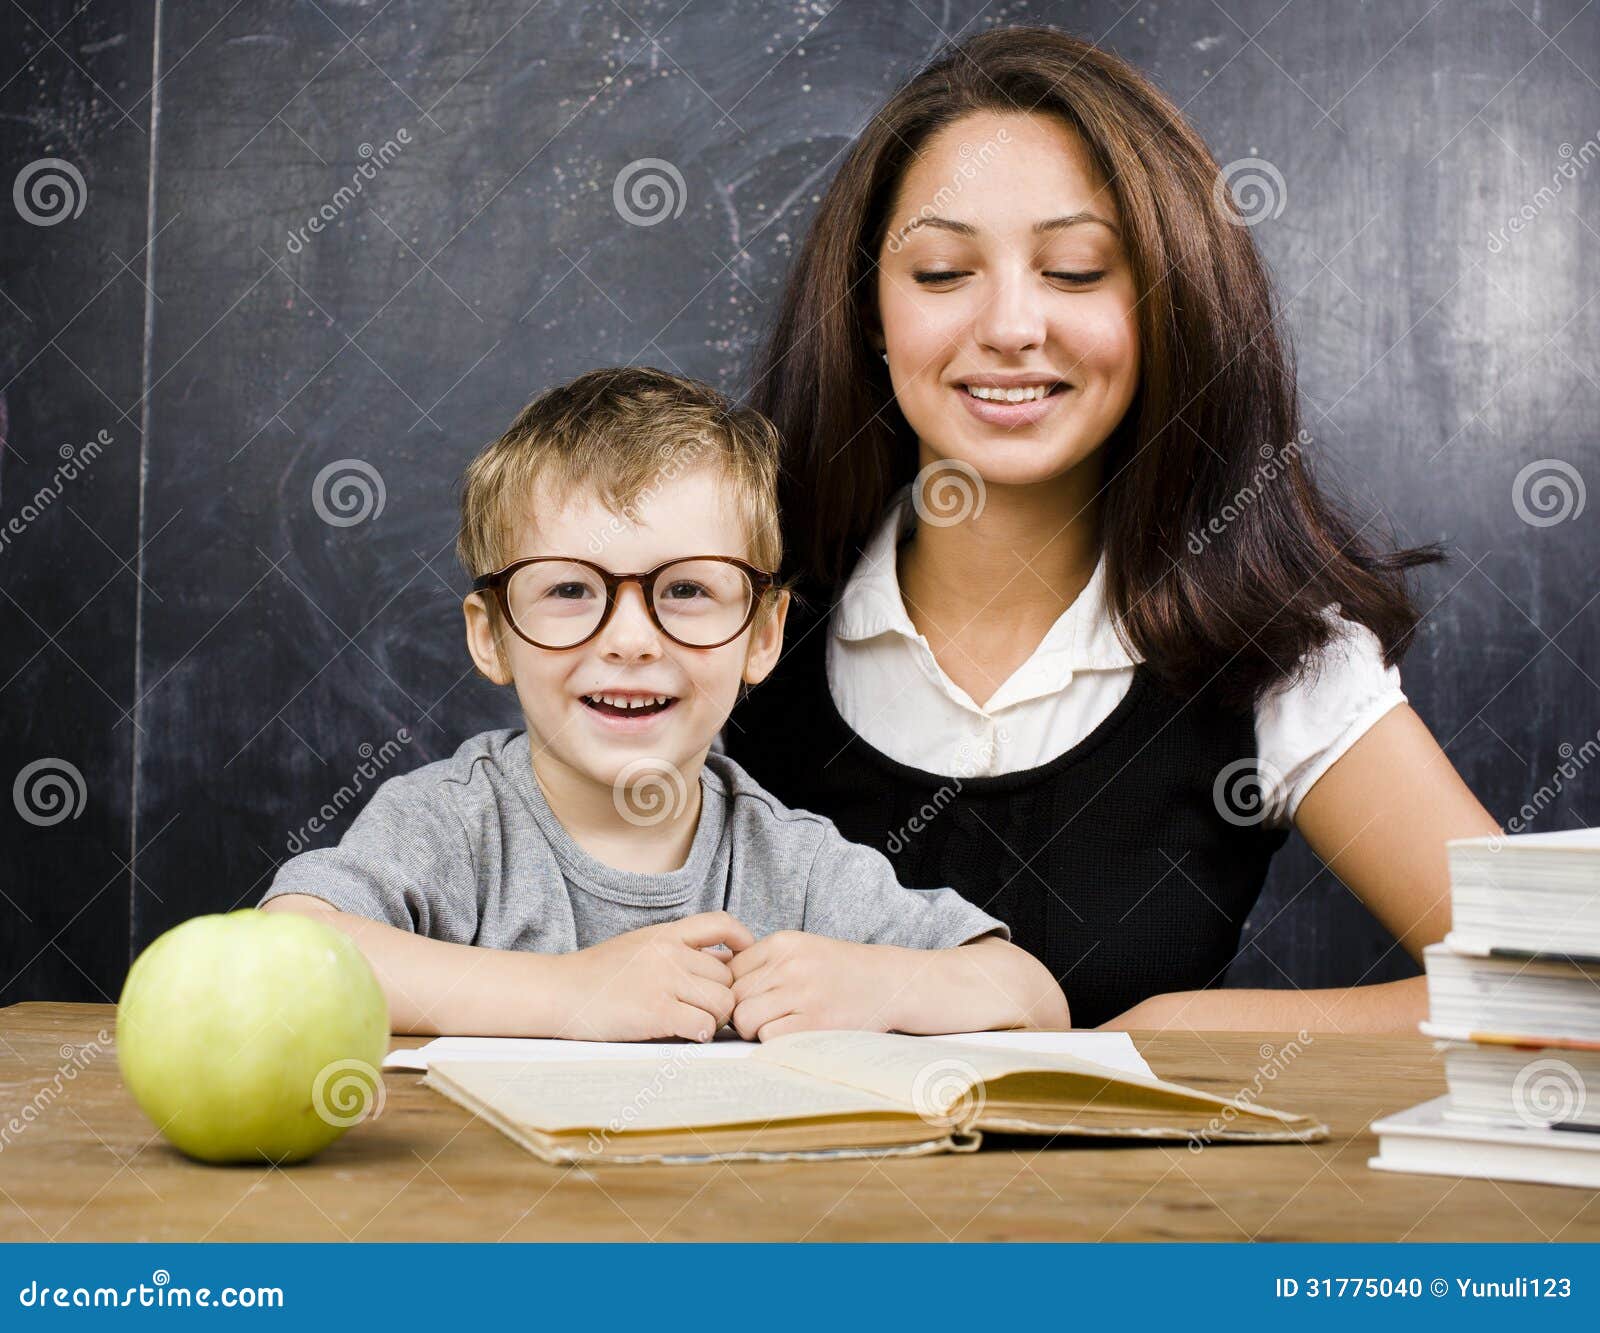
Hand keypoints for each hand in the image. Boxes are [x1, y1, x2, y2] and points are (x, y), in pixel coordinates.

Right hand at [553, 911, 753, 1041]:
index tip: (746, 958)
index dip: (743, 940)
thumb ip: (675, 951)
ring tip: (693, 1023)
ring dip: (714, 1019)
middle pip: (728, 976)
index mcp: (665, 934)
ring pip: (722, 1003)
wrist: (557, 992)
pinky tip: (684, 1034)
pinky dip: (700, 1035)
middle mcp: (669, 953)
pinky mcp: (656, 1011)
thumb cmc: (595, 976)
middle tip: (706, 1011)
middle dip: (723, 997)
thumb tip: (719, 963)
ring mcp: (664, 981)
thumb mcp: (638, 947)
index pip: (721, 923)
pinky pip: (703, 1026)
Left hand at [729, 931, 908, 1040]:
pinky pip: (767, 1036)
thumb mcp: (801, 950)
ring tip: (775, 1026)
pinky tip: (790, 1033)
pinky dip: (772, 1040)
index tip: (746, 1000)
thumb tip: (719, 983)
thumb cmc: (841, 970)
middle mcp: (790, 965)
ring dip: (753, 1029)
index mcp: (783, 943)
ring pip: (744, 1018)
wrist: (888, 982)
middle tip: (760, 1017)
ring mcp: (802, 993)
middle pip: (732, 995)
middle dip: (739, 1012)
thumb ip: (764, 962)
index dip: (731, 990)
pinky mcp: (814, 1022)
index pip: (729, 969)